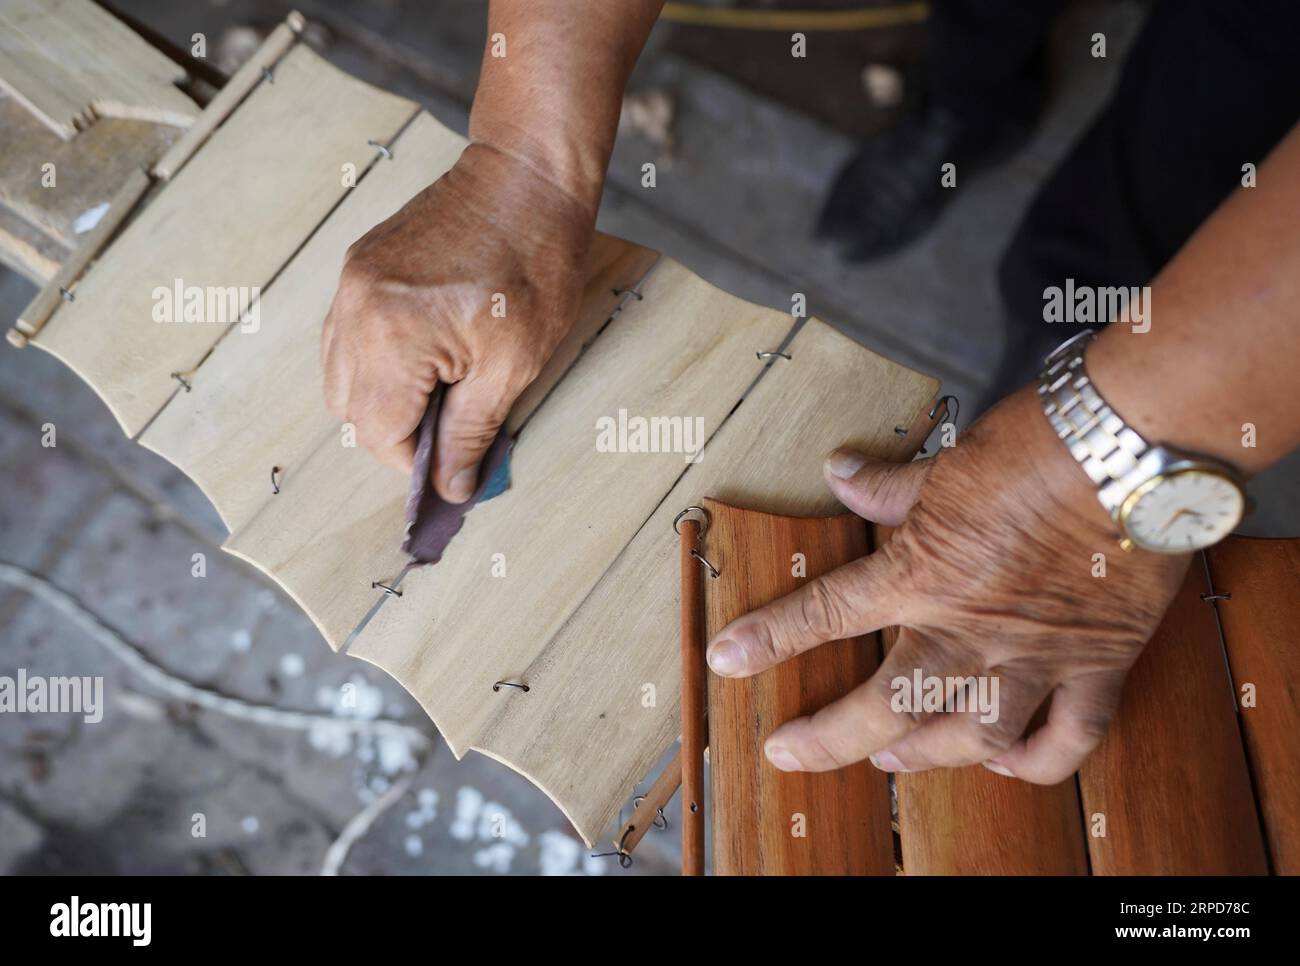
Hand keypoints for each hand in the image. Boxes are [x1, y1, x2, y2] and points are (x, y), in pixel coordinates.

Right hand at [321, 141, 595, 501]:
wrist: (525, 180)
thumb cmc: (533, 266)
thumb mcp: (512, 365)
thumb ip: (470, 433)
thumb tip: (450, 488)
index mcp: (392, 336)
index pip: (378, 433)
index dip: (415, 461)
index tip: (451, 463)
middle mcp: (356, 309)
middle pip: (350, 410)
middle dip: (397, 432)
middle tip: (452, 425)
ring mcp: (350, 284)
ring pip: (339, 376)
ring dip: (382, 398)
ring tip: (441, 388)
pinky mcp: (358, 266)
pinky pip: (346, 337)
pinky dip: (375, 362)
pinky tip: (423, 357)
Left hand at [705, 386, 1189, 783]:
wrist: (1130, 447)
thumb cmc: (1035, 444)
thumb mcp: (945, 463)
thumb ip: (890, 487)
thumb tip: (842, 473)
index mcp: (921, 572)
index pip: (824, 614)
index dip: (768, 640)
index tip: (725, 662)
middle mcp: (969, 628)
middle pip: (887, 707)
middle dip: (829, 739)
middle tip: (792, 751)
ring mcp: (1033, 655)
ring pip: (970, 737)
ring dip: (923, 758)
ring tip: (891, 761)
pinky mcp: (1096, 664)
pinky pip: (1066, 738)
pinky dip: (1034, 762)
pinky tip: (1004, 764)